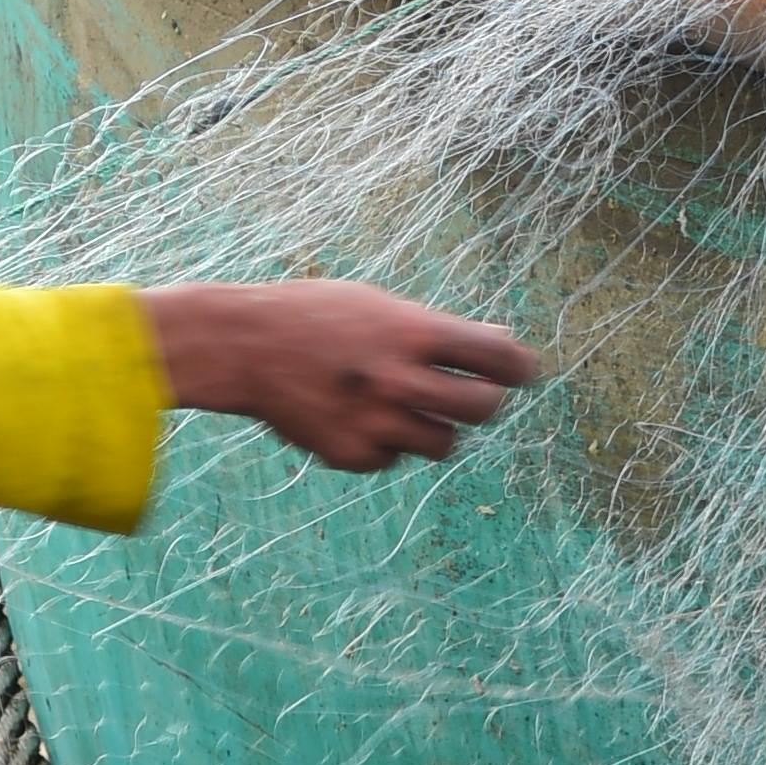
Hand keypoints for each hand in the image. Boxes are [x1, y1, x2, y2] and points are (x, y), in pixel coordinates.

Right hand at [141, 278, 538, 472]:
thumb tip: (500, 339)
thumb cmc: (316, 316)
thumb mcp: (380, 306)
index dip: (519, 367)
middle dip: (486, 402)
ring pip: (444, 444)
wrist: (244, 347)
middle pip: (483, 409)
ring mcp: (376, 422)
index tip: (521, 372)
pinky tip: (356, 416)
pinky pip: (394, 458)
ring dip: (435, 427)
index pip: (498, 357)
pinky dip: (386, 443)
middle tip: (473, 395)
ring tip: (404, 405)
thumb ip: (438, 330)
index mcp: (412, 332)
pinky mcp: (352, 454)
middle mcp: (400, 380)